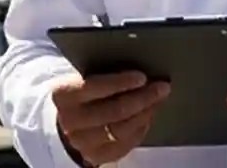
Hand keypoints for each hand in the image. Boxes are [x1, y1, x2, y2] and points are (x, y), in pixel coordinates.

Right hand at [50, 70, 170, 166]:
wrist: (64, 121)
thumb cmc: (81, 92)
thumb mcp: (83, 77)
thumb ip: (104, 73)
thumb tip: (140, 69)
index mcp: (64, 94)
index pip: (95, 86)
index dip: (122, 82)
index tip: (143, 77)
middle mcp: (70, 121)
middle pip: (114, 111)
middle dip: (142, 98)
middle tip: (162, 88)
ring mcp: (82, 142)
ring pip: (122, 130)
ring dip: (145, 113)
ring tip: (158, 100)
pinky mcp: (95, 156)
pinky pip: (125, 144)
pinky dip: (140, 129)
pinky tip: (148, 116)